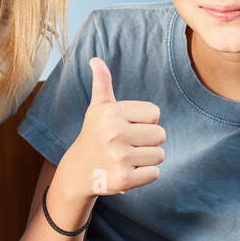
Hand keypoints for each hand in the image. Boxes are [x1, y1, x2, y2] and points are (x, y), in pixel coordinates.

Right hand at [56, 56, 164, 206]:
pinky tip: (128, 171)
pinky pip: (155, 173)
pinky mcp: (124, 180)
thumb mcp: (97, 109)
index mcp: (111, 112)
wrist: (79, 172)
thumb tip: (95, 60)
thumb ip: (102, 83)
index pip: (155, 113)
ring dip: (147, 158)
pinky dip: (145, 175)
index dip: (144, 122)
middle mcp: (114, 133)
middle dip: (148, 141)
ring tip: (127, 158)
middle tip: (127, 145)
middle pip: (160, 134)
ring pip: (159, 154)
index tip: (126, 127)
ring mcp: (119, 158)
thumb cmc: (94, 135)